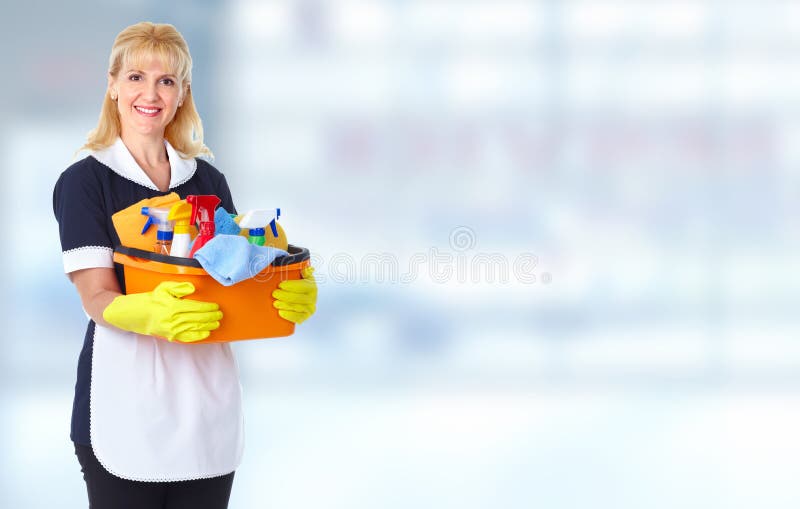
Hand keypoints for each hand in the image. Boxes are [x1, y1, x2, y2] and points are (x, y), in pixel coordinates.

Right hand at [102, 281, 221, 341]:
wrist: (134, 314)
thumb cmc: (149, 300)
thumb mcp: (162, 288)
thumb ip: (179, 287)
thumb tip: (193, 288)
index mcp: (173, 306)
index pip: (197, 307)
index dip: (208, 308)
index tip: (216, 306)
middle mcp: (173, 319)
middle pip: (198, 318)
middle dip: (211, 316)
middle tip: (220, 314)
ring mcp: (172, 329)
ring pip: (195, 328)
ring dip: (208, 326)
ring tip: (216, 322)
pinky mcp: (170, 336)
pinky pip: (187, 337)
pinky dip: (198, 336)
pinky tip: (206, 333)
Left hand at [272, 266, 316, 323]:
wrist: (298, 295)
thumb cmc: (296, 284)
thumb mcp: (300, 274)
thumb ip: (301, 269)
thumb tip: (307, 268)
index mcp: (312, 286)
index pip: (303, 286)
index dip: (292, 285)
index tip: (281, 284)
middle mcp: (313, 298)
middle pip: (300, 298)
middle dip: (286, 296)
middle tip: (275, 293)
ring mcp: (310, 308)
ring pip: (298, 308)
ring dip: (286, 305)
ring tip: (275, 303)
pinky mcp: (305, 316)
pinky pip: (299, 318)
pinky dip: (290, 316)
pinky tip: (280, 312)